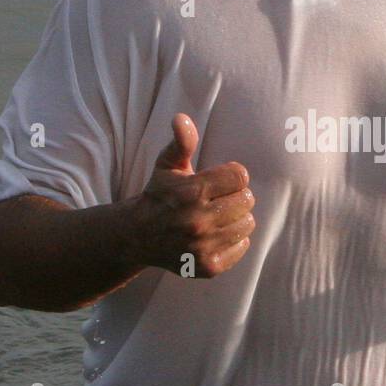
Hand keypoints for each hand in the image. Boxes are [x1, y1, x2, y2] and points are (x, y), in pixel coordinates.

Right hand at [130, 113, 255, 276]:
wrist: (138, 236)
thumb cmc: (159, 195)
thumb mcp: (167, 165)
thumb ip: (181, 141)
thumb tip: (182, 118)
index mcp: (191, 192)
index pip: (240, 176)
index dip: (231, 175)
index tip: (218, 181)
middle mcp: (197, 221)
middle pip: (247, 200)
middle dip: (235, 196)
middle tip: (218, 199)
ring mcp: (203, 246)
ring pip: (247, 224)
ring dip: (237, 217)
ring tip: (218, 216)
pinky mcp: (207, 266)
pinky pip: (242, 246)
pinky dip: (234, 240)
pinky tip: (216, 234)